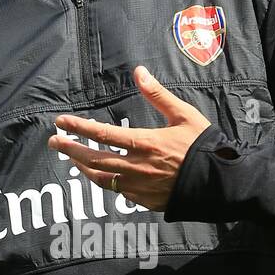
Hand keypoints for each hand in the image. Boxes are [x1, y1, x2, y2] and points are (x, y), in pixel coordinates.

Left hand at [46, 65, 211, 212]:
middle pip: (94, 159)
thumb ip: (158, 95)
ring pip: (102, 179)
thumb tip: (139, 72)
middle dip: (71, 149)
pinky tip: (100, 176)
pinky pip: (119, 192)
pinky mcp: (146, 201)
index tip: (60, 122)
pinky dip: (106, 183)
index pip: (103, 134)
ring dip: (83, 168)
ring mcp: (140, 187)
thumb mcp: (183, 115)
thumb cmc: (204, 146)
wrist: (221, 183)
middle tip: (54, 142)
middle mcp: (138, 167)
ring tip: (72, 159)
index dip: (78, 127)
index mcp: (145, 143)